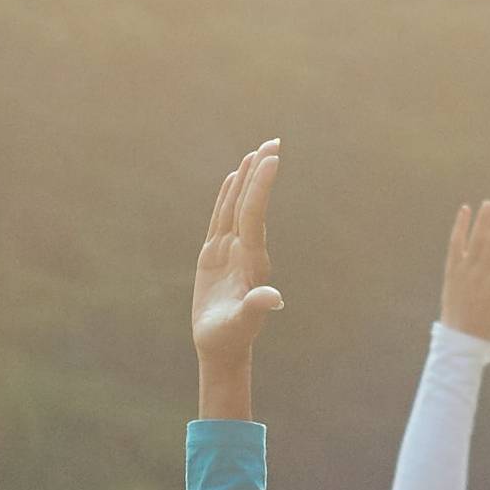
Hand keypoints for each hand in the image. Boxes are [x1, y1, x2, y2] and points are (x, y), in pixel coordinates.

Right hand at [192, 140, 285, 419]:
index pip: (256, 215)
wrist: (221, 347)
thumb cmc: (230, 338)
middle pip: (251, 204)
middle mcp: (245, 251)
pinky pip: (222, 218)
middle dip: (261, 173)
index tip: (271, 159)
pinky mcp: (216, 255)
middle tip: (274, 142)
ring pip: (238, 206)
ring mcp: (231, 251)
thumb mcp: (242, 324)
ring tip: (256, 152)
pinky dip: (227, 196)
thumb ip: (256, 309)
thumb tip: (274, 299)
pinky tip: (232, 179)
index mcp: (252, 261)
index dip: (261, 186)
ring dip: (247, 179)